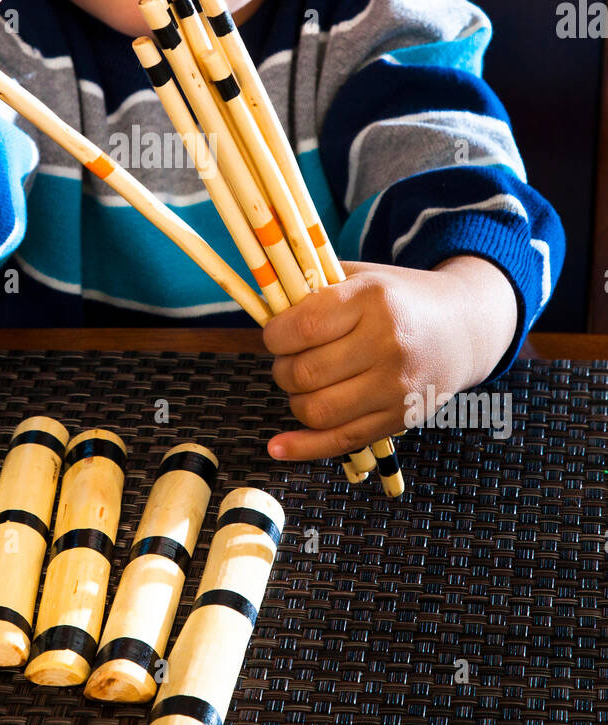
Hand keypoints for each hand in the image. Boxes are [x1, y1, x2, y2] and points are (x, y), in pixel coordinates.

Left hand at [260, 256, 516, 461]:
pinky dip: (302, 447)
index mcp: (373, 300)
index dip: (275, 335)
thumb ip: (313, 286)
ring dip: (294, 399)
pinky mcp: (398, 418)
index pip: (303, 327)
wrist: (463, 328)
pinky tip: (277, 447)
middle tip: (289, 358)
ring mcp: (395, 387)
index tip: (275, 334)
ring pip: (316, 410)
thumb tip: (261, 304)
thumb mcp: (362, 276)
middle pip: (305, 372)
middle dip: (282, 368)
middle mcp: (387, 344)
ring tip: (302, 383)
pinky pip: (341, 440)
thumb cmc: (399, 298)